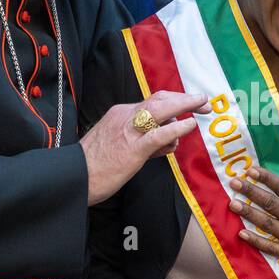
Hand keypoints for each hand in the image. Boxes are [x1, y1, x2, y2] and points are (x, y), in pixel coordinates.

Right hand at [79, 91, 207, 205]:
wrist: (73, 178)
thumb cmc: (96, 166)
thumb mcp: (121, 145)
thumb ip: (146, 140)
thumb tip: (171, 141)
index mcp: (121, 114)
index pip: (153, 102)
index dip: (176, 100)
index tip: (193, 103)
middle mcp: (125, 117)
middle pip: (160, 100)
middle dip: (185, 99)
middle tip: (205, 102)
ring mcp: (128, 132)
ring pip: (160, 111)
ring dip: (185, 107)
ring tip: (200, 112)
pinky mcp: (131, 149)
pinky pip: (158, 135)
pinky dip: (176, 129)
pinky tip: (189, 125)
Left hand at [228, 161, 278, 278]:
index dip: (266, 178)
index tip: (251, 170)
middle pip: (269, 203)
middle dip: (250, 191)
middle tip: (233, 182)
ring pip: (266, 224)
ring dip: (248, 213)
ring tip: (232, 204)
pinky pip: (270, 248)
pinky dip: (255, 241)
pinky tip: (242, 234)